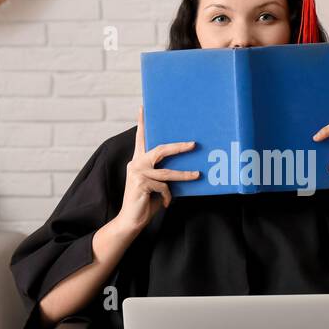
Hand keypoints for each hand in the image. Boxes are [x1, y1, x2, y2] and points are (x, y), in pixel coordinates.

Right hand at [115, 107, 198, 233]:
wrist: (131, 221)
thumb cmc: (146, 202)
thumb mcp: (156, 185)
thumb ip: (163, 173)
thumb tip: (186, 167)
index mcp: (138, 161)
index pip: (140, 138)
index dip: (142, 123)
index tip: (143, 107)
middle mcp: (135, 163)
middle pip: (160, 149)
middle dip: (178, 147)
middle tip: (193, 144)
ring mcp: (137, 173)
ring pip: (167, 172)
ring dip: (184, 175)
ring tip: (197, 175)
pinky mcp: (141, 183)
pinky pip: (164, 187)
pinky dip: (168, 196)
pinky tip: (165, 203)